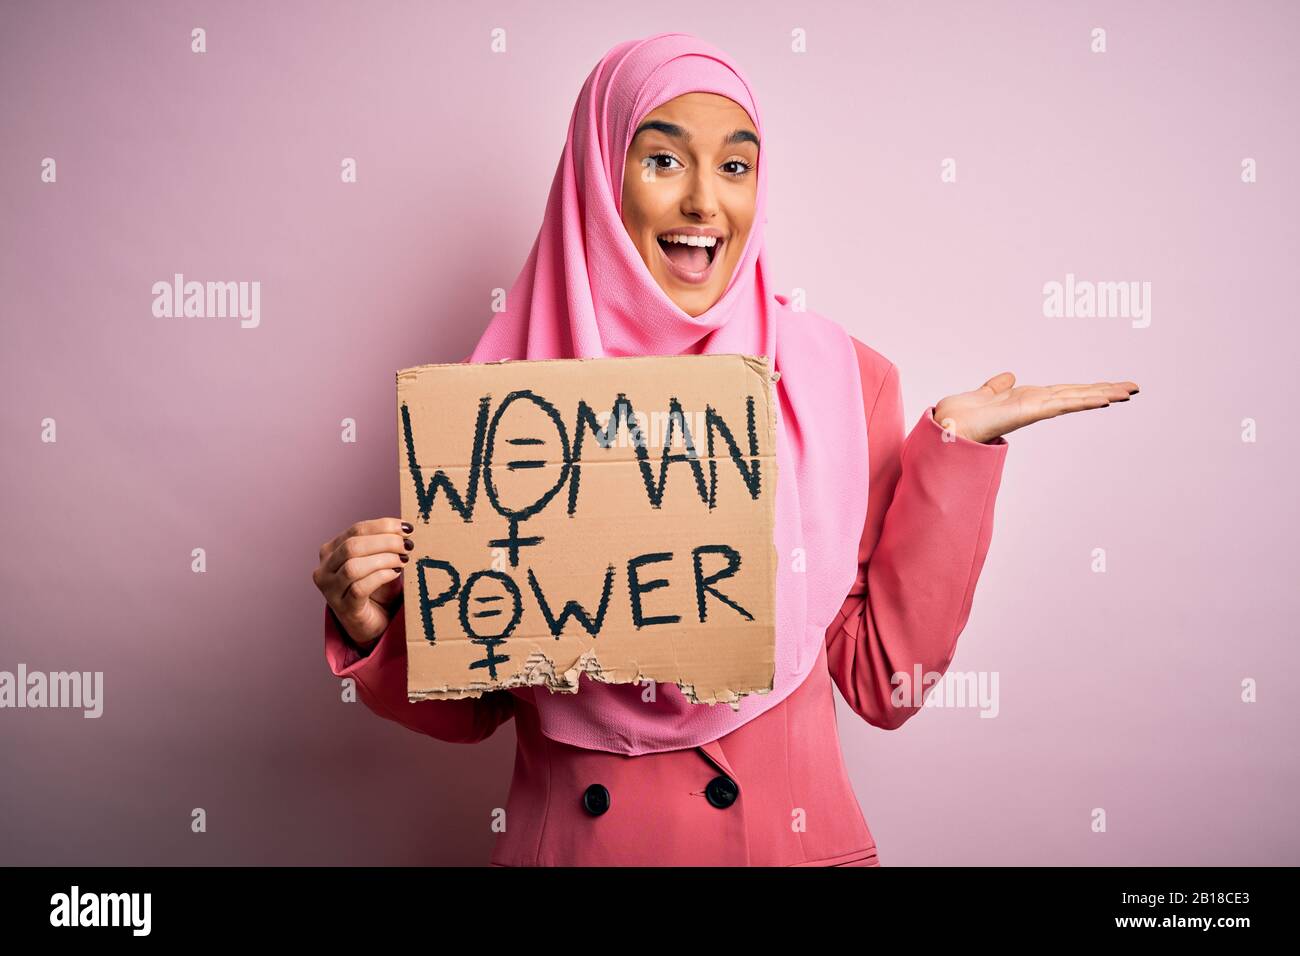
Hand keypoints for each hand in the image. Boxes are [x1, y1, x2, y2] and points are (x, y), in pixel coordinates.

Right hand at [312, 517, 412, 646]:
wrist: (373, 623)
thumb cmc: (377, 589)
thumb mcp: (378, 561)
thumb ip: (384, 544)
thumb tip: (405, 529)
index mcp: (331, 550)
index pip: (356, 530)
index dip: (383, 526)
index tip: (407, 528)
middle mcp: (325, 568)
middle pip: (353, 546)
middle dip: (385, 542)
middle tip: (407, 545)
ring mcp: (330, 590)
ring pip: (353, 567)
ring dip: (383, 559)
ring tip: (403, 560)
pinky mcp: (343, 608)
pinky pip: (359, 588)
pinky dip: (380, 577)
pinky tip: (395, 573)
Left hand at [932, 373, 1139, 443]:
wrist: (946, 427)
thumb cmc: (961, 415)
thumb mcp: (984, 394)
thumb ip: (997, 387)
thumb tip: (1008, 377)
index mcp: (1027, 399)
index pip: (1064, 391)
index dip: (1088, 388)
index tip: (1110, 386)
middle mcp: (1034, 404)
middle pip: (1077, 394)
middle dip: (1105, 391)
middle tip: (1134, 387)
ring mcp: (1033, 409)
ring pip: (1075, 399)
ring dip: (1102, 395)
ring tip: (1128, 392)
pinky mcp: (1028, 413)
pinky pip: (1060, 405)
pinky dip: (1081, 401)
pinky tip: (1101, 399)